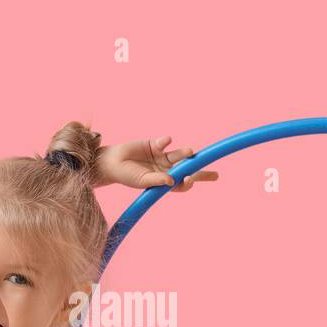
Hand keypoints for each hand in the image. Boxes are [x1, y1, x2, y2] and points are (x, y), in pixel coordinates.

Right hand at [96, 135, 219, 191]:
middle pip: (187, 171)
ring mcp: (162, 157)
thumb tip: (172, 181)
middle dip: (201, 172)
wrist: (110, 161)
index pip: (180, 185)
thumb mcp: (141, 181)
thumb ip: (156, 180)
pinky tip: (164, 141)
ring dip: (185, 153)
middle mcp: (166, 170)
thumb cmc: (125, 175)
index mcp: (164, 182)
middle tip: (216, 176)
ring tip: (190, 151)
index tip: (191, 181)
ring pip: (178, 155)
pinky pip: (164, 142)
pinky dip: (165, 141)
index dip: (188, 183)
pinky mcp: (155, 144)